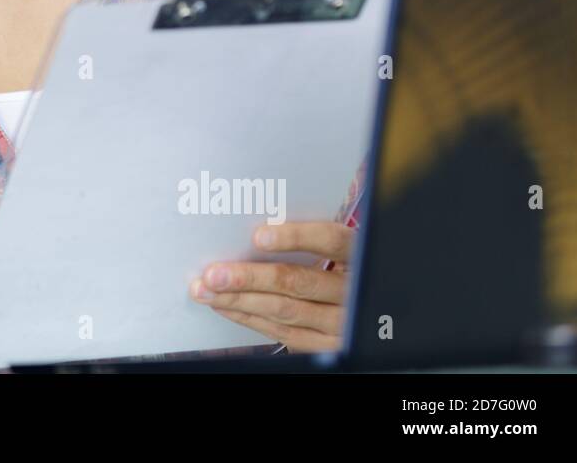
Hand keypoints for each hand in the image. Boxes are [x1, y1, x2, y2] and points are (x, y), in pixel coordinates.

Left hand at [188, 221, 354, 352]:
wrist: (369, 309)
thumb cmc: (342, 269)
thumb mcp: (340, 250)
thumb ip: (308, 240)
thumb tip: (253, 230)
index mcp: (358, 255)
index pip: (331, 241)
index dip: (296, 237)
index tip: (259, 236)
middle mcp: (352, 292)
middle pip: (299, 282)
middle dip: (249, 277)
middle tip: (214, 273)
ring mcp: (341, 323)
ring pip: (286, 311)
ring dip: (239, 300)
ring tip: (208, 290)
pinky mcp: (327, 346)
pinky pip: (284, 333)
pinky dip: (249, 318)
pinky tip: (226, 306)